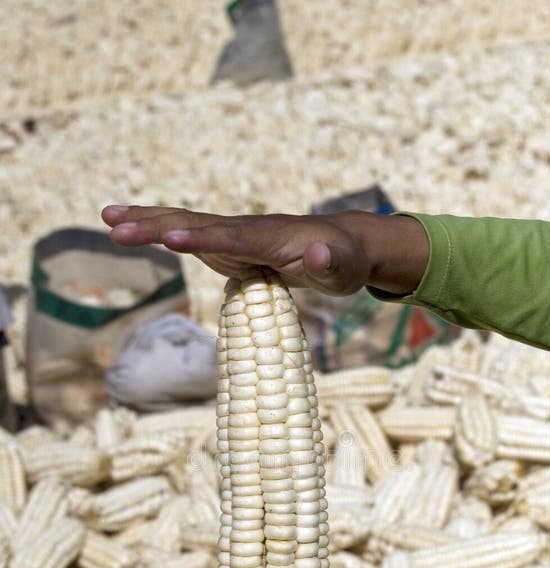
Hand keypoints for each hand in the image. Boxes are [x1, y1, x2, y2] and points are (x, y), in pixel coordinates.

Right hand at [101, 205, 427, 296]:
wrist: (341, 246)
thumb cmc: (344, 262)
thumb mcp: (345, 269)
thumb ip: (329, 264)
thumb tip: (315, 255)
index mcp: (271, 237)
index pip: (232, 239)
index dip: (203, 239)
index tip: (172, 237)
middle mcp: (245, 230)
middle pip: (195, 224)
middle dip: (156, 224)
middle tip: (114, 225)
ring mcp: (232, 235)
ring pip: (184, 224)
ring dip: (146, 221)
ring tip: (106, 219)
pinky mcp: (226, 245)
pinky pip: (186, 235)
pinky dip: (157, 231)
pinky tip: (129, 230)